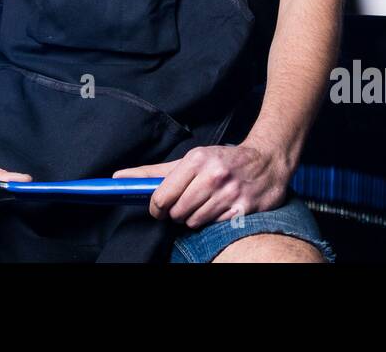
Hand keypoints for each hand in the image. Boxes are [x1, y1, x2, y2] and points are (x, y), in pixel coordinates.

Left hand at [113, 143, 290, 228]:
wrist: (267, 161)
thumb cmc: (222, 160)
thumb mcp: (191, 159)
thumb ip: (154, 172)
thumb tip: (118, 177)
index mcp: (197, 160)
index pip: (161, 196)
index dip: (155, 207)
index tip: (158, 209)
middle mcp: (213, 176)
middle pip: (176, 212)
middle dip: (176, 212)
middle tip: (186, 203)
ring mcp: (229, 193)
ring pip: (193, 222)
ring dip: (194, 218)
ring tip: (205, 204)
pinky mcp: (243, 209)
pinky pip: (214, 226)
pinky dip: (213, 221)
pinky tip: (221, 207)